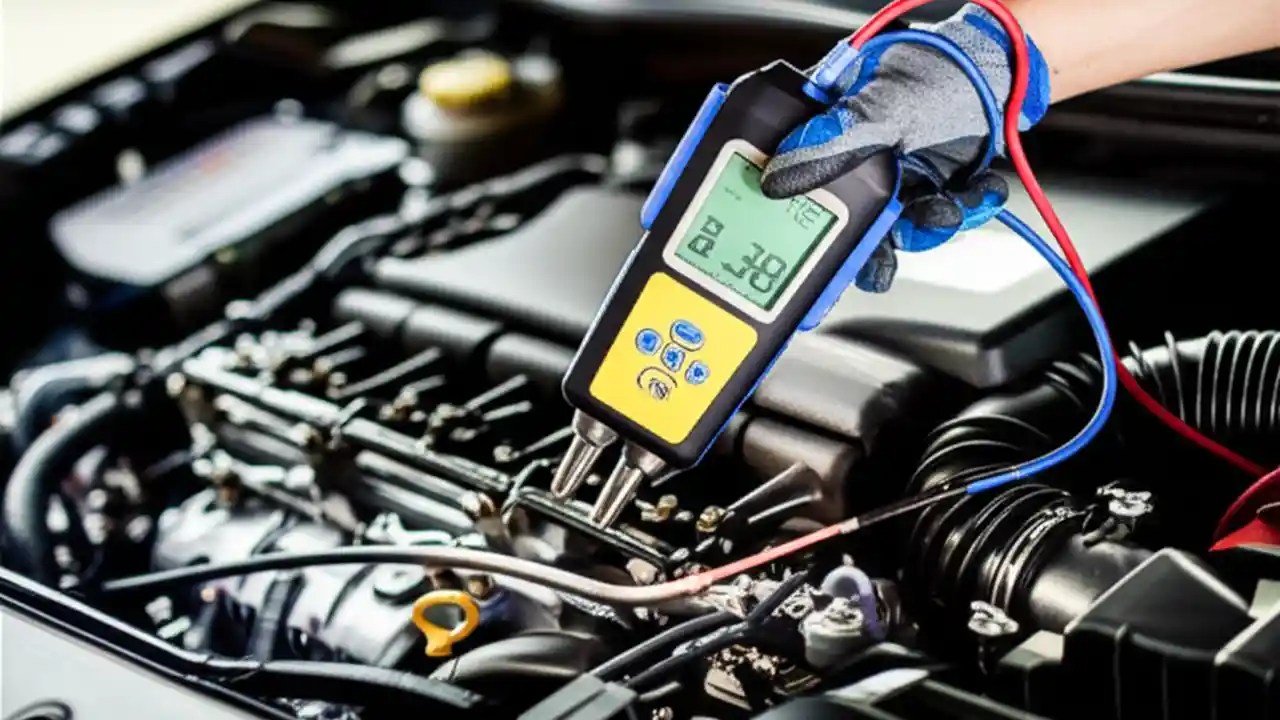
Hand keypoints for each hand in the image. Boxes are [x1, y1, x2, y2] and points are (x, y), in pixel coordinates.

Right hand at [761, 4, 1050, 291]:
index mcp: (826, 133)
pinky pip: (938, 218)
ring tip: (949, 210)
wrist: (1001, 67)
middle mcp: (854, 161)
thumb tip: (780, 178)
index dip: (803, 226)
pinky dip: (964, 210)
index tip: (814, 259)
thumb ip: (836, 145)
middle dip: (873, 248)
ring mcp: (893, 177)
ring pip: (897, 228)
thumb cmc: (940, 70)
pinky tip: (979, 190)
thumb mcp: (884, 108)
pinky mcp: (930, 187)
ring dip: (928, 227)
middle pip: (847, 221)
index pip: (799, 185)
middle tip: (880, 269)